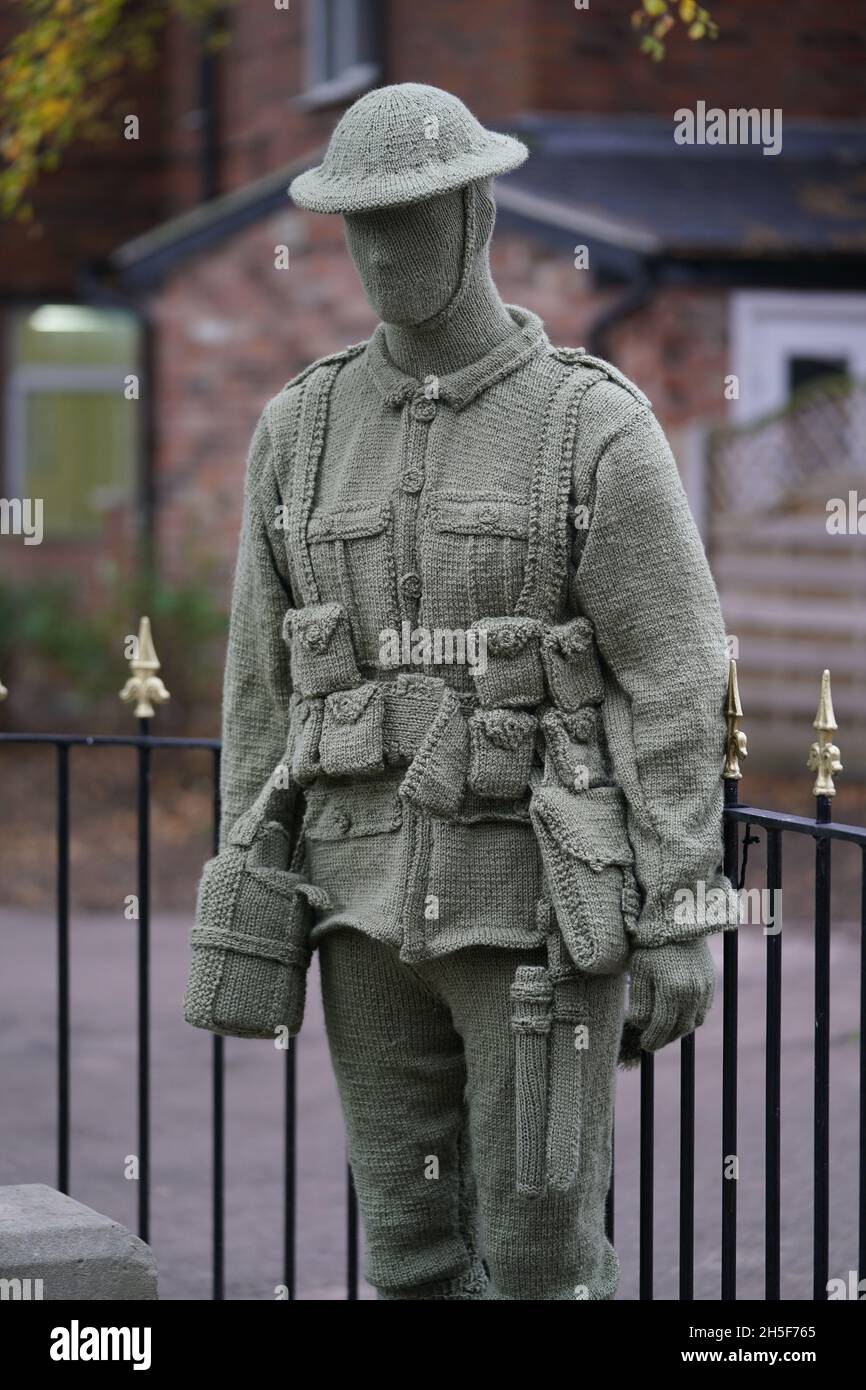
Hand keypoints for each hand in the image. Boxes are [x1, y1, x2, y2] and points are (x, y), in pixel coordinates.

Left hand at [626, 938, 715, 1053]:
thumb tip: (642, 1025)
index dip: (652, 1039)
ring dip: (680, 1031)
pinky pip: (703, 1009)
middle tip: (653, 1043)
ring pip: (694, 1022)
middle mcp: (693, 993)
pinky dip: (691, 1018)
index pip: (662, 1027)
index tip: (644, 1046)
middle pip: (680, 1028)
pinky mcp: (710, 982)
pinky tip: (679, 1016)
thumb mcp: (639, 972)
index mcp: (672, 991)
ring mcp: (705, 989)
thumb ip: (640, 1002)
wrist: (677, 921)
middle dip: (665, 1039)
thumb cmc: (652, 945)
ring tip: (665, 1032)